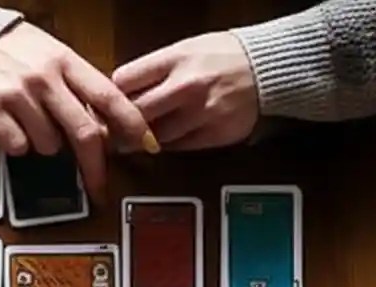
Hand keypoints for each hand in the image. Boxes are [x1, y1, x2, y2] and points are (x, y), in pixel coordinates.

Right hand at [0, 22, 156, 200]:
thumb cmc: (15, 50)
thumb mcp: (54, 56)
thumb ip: (79, 86)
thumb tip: (106, 126)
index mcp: (67, 62)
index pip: (110, 96)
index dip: (134, 124)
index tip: (149, 146)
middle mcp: (46, 78)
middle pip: (84, 132)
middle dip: (95, 167)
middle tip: (98, 187)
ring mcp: (19, 93)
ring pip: (50, 145)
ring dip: (47, 147)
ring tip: (33, 125)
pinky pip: (18, 146)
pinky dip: (19, 146)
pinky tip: (12, 127)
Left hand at [113, 32, 258, 150]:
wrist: (267, 68)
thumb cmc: (222, 57)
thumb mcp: (184, 49)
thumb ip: (153, 70)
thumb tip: (122, 92)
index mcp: (175, 58)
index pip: (124, 81)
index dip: (112, 96)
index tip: (109, 105)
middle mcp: (187, 86)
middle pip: (136, 113)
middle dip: (121, 125)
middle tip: (116, 131)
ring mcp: (202, 112)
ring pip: (156, 136)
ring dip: (145, 139)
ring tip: (141, 136)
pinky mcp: (215, 134)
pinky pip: (180, 147)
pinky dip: (170, 145)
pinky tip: (170, 137)